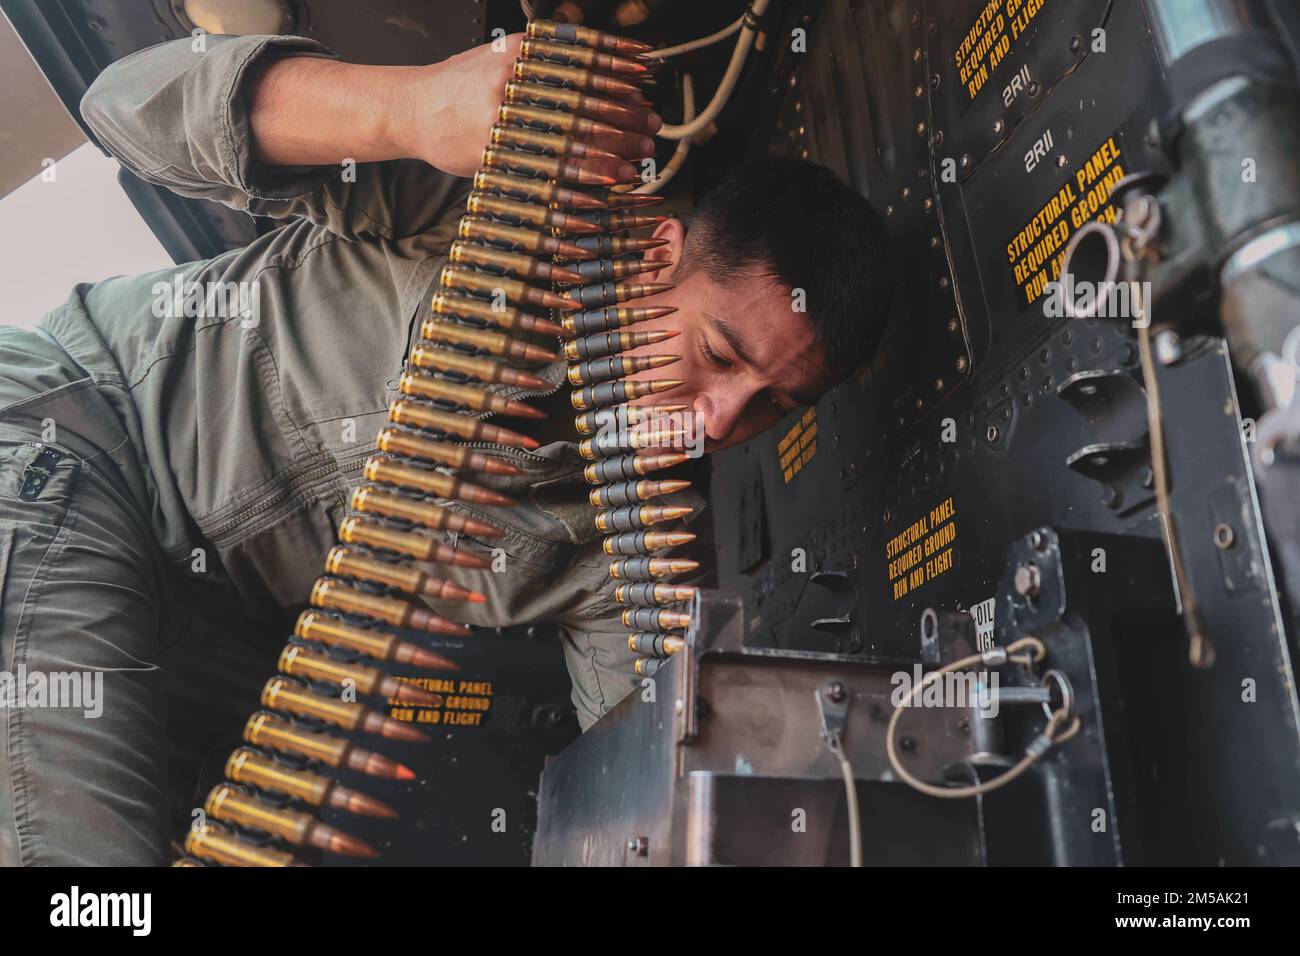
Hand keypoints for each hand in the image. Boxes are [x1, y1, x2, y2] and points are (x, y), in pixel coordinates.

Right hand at [404, 34, 660, 178]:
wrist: (413, 108)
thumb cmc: (465, 85)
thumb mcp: (505, 56)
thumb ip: (548, 59)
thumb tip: (612, 70)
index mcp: (522, 54)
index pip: (582, 60)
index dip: (619, 72)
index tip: (646, 83)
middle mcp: (515, 82)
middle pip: (586, 101)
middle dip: (626, 117)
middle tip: (652, 127)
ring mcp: (504, 120)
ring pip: (575, 138)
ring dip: (615, 150)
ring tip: (641, 157)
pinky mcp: (497, 154)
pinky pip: (553, 170)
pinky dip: (587, 178)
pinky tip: (611, 182)